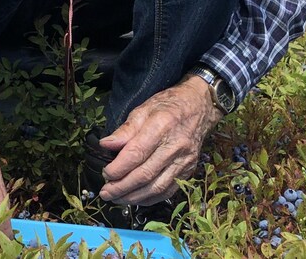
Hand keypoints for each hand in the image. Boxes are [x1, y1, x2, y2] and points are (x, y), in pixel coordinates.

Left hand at [96, 76, 223, 205]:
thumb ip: (125, 130)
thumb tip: (105, 145)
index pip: (137, 153)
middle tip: (105, 193)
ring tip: (117, 199)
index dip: (119, 167)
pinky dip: (150, 198)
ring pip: (157, 187)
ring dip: (134, 197)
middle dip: (122, 187)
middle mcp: (175, 146)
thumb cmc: (167, 107)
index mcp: (161, 126)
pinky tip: (136, 199)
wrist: (199, 108)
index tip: (105, 173)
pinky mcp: (189, 171)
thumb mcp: (143, 110)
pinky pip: (168, 190)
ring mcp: (184, 161)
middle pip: (146, 174)